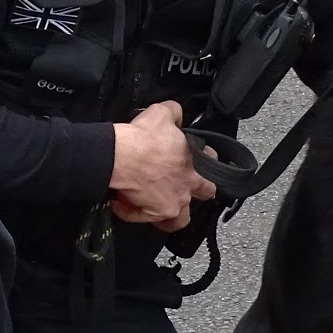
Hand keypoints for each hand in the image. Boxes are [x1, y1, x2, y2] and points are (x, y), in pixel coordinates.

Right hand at [110, 101, 215, 231]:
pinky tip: (124, 205)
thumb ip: (175, 113)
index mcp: (195, 162)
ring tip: (156, 203)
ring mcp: (174, 203)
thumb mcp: (162, 113)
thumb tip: (176, 115)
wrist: (120, 157)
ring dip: (171, 211)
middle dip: (194, 189)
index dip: (202, 158)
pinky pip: (147, 219)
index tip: (190, 156)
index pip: (212, 161)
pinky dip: (135, 213)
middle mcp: (188, 185)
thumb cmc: (143, 138)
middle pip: (204, 193)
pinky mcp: (155, 214)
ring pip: (181, 217)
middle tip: (177, 183)